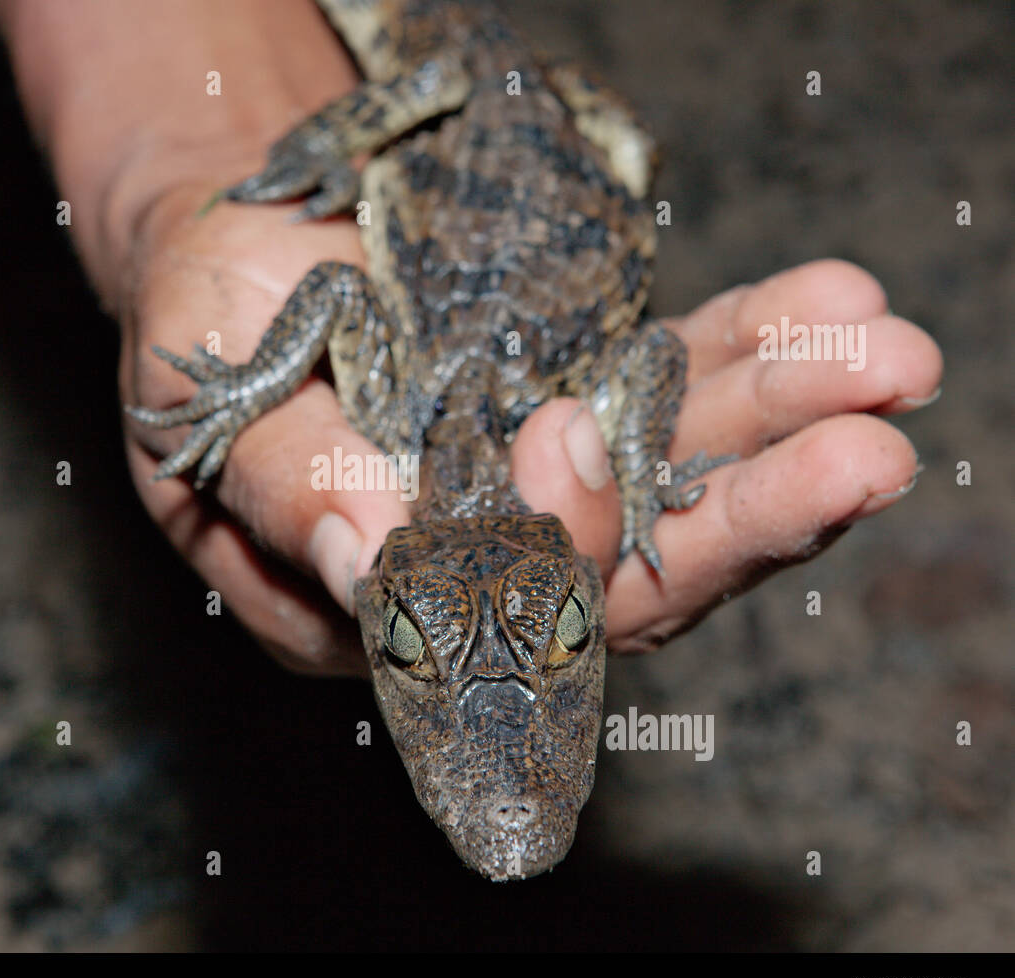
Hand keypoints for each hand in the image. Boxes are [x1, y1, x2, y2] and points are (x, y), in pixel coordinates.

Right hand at [119, 181, 941, 671]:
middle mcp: (488, 567)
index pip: (499, 622)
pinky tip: (824, 311)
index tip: (575, 438)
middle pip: (631, 570)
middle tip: (861, 453)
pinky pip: (675, 392)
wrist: (236, 250)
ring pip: (678, 478)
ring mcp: (545, 483)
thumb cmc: (198, 337)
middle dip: (748, 510)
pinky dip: (749, 352)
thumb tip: (368, 561)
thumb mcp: (213, 415)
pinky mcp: (582, 400)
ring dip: (783, 422)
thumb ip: (286, 492)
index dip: (555, 546)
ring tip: (885, 361)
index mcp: (390, 610)